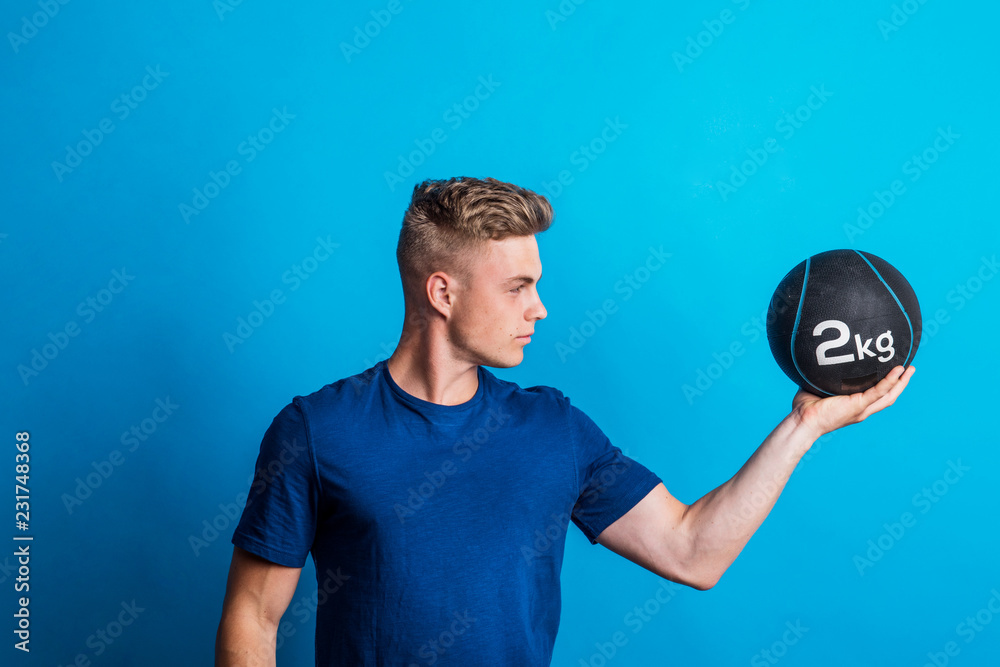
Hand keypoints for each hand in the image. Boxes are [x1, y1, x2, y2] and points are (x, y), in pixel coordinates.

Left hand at [791, 365, 915, 438]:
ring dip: (901, 382)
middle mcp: (862, 409)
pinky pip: (878, 392)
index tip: (893, 373)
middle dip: (900, 383)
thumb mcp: (818, 388)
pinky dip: (889, 381)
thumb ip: (823, 376)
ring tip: (909, 368)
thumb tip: (818, 358)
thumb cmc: (806, 408)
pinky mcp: (858, 406)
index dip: (887, 386)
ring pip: (888, 395)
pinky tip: (898, 371)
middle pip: (888, 396)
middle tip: (909, 368)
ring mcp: (862, 408)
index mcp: (855, 406)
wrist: (802, 421)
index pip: (876, 396)